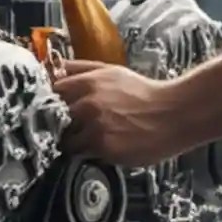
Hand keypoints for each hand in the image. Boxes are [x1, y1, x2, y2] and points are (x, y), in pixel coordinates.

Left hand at [53, 60, 184, 166]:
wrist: (173, 115)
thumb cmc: (142, 93)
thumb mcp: (111, 72)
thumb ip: (79, 69)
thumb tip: (52, 66)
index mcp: (87, 82)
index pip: (50, 94)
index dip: (48, 104)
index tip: (50, 110)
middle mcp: (87, 104)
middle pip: (54, 120)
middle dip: (58, 125)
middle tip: (68, 129)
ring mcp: (94, 128)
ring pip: (66, 141)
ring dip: (73, 143)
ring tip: (89, 140)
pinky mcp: (104, 149)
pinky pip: (83, 155)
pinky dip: (88, 154)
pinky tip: (103, 148)